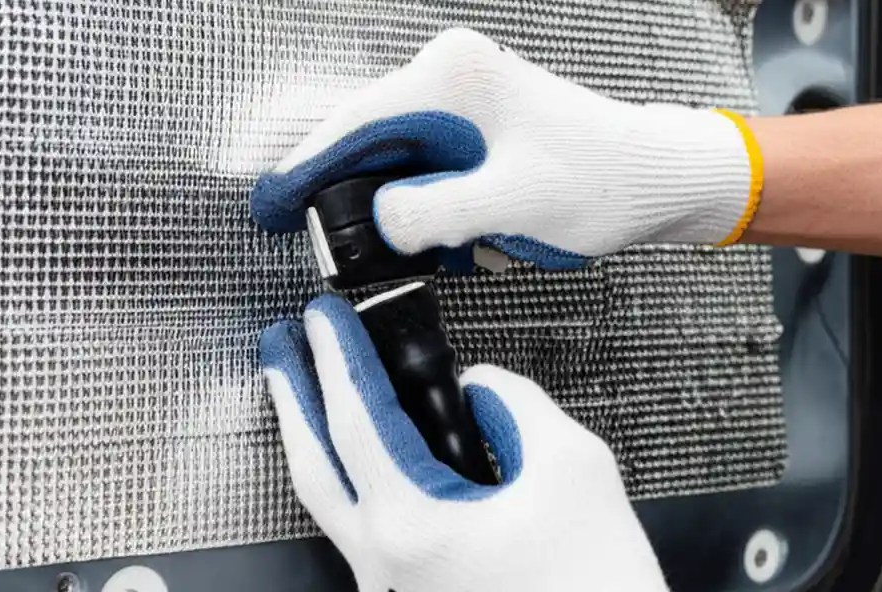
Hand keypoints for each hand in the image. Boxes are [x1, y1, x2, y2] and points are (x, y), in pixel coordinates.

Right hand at [250, 27, 761, 268]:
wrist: (659, 179)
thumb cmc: (601, 180)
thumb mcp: (510, 203)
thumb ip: (432, 213)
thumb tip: (374, 223)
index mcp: (452, 77)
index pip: (354, 123)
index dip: (304, 168)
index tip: (268, 206)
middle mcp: (450, 78)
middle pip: (369, 143)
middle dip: (352, 200)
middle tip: (334, 252)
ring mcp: (464, 102)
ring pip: (396, 163)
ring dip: (401, 213)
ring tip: (435, 254)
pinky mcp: (477, 129)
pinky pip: (428, 172)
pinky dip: (431, 210)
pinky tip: (462, 242)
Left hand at [258, 294, 669, 591]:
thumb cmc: (600, 585)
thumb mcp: (573, 465)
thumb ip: (513, 405)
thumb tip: (478, 389)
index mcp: (413, 527)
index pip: (355, 421)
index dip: (337, 358)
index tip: (322, 317)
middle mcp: (384, 565)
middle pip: (314, 467)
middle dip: (292, 398)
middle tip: (281, 344)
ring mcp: (390, 591)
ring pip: (330, 504)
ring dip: (316, 439)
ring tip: (310, 389)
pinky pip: (363, 529)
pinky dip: (353, 478)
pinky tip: (362, 452)